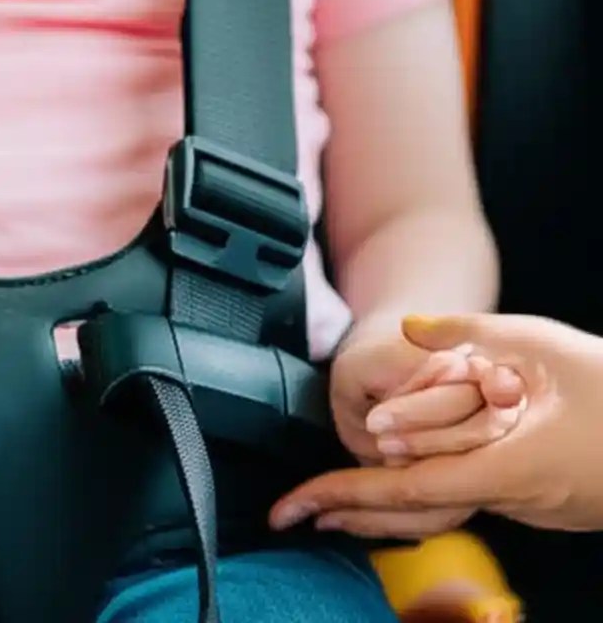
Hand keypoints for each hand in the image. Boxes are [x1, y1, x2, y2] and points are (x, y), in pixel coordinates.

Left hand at [272, 313, 602, 536]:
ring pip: (443, 507)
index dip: (349, 495)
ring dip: (385, 507)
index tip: (302, 505)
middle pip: (417, 507)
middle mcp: (513, 498)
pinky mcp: (542, 505)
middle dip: (352, 508)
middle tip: (295, 511)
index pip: (408, 489)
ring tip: (330, 510)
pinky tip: (398, 494)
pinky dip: (428, 495)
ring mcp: (530, 508)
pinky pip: (472, 501)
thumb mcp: (540, 341)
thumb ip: (467, 331)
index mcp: (507, 466)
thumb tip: (410, 325)